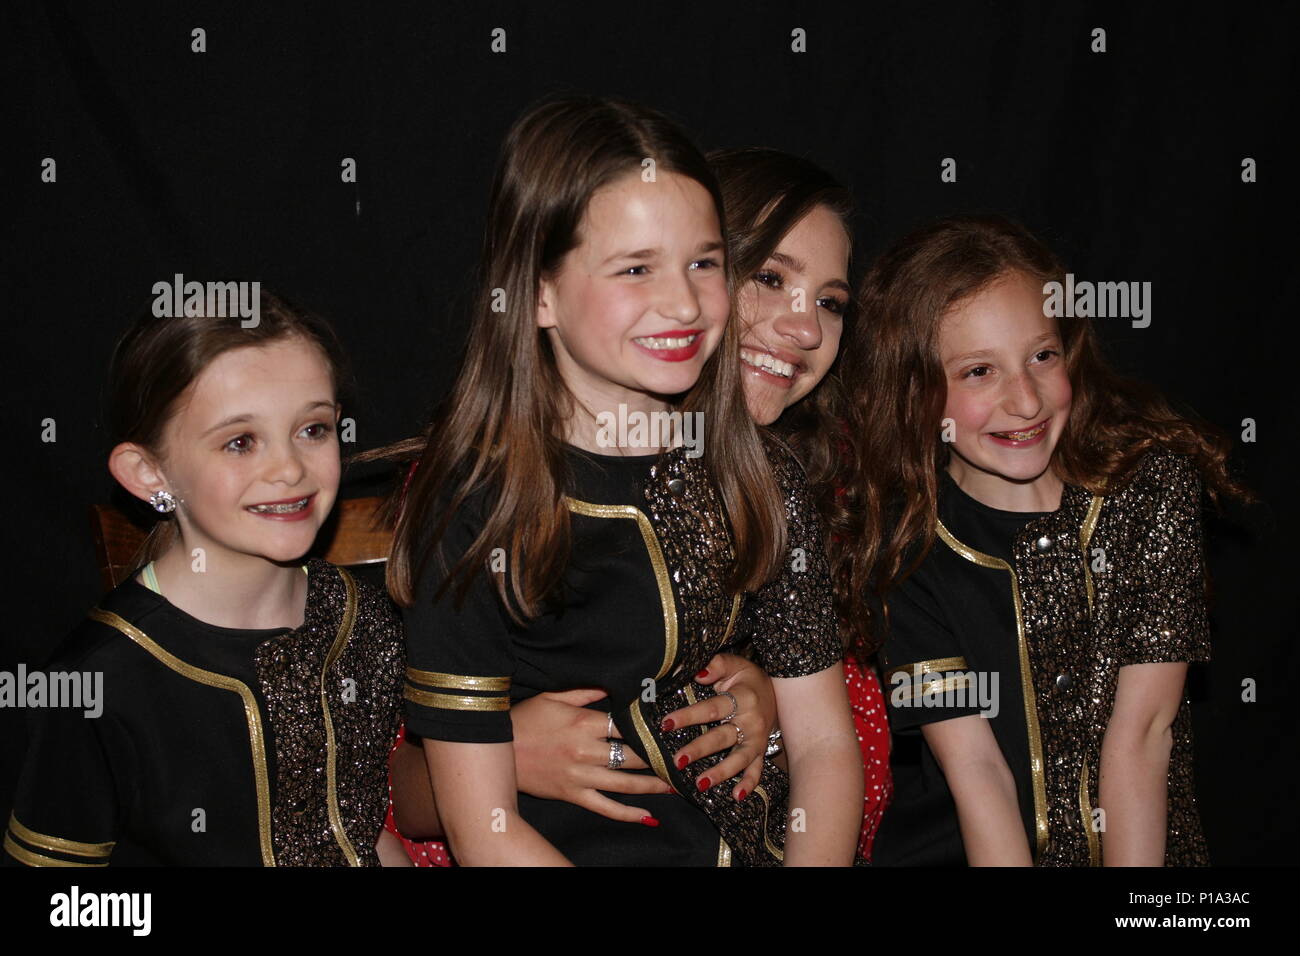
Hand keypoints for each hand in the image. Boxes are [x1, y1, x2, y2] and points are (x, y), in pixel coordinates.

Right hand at [511, 688, 673, 824]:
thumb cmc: (524, 719)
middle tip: (682, 755)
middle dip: (659, 757)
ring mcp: (580, 776)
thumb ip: (587, 691)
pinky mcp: (573, 795)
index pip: (626, 725)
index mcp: (583, 723)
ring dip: (654, 785)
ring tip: (676, 783)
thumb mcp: (553, 697)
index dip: (650, 727)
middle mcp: (585, 751)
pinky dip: (628, 814)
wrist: (494, 751)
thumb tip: (615, 685)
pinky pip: (606, 808)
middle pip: (633, 755)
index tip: (670, 728)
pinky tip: (648, 815)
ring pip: (626, 784)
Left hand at [662, 653, 776, 801]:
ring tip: (700, 783)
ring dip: (721, 772)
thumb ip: (716, 665)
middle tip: (678, 760)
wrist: (782, 691)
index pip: (712, 708)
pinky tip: (736, 796)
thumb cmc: (749, 678)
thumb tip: (697, 672)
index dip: (688, 716)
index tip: (665, 723)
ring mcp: (758, 739)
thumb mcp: (735, 664)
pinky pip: (757, 771)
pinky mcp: (762, 751)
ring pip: (739, 759)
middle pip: (723, 737)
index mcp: (743, 698)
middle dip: (700, 750)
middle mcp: (751, 721)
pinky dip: (749, 785)